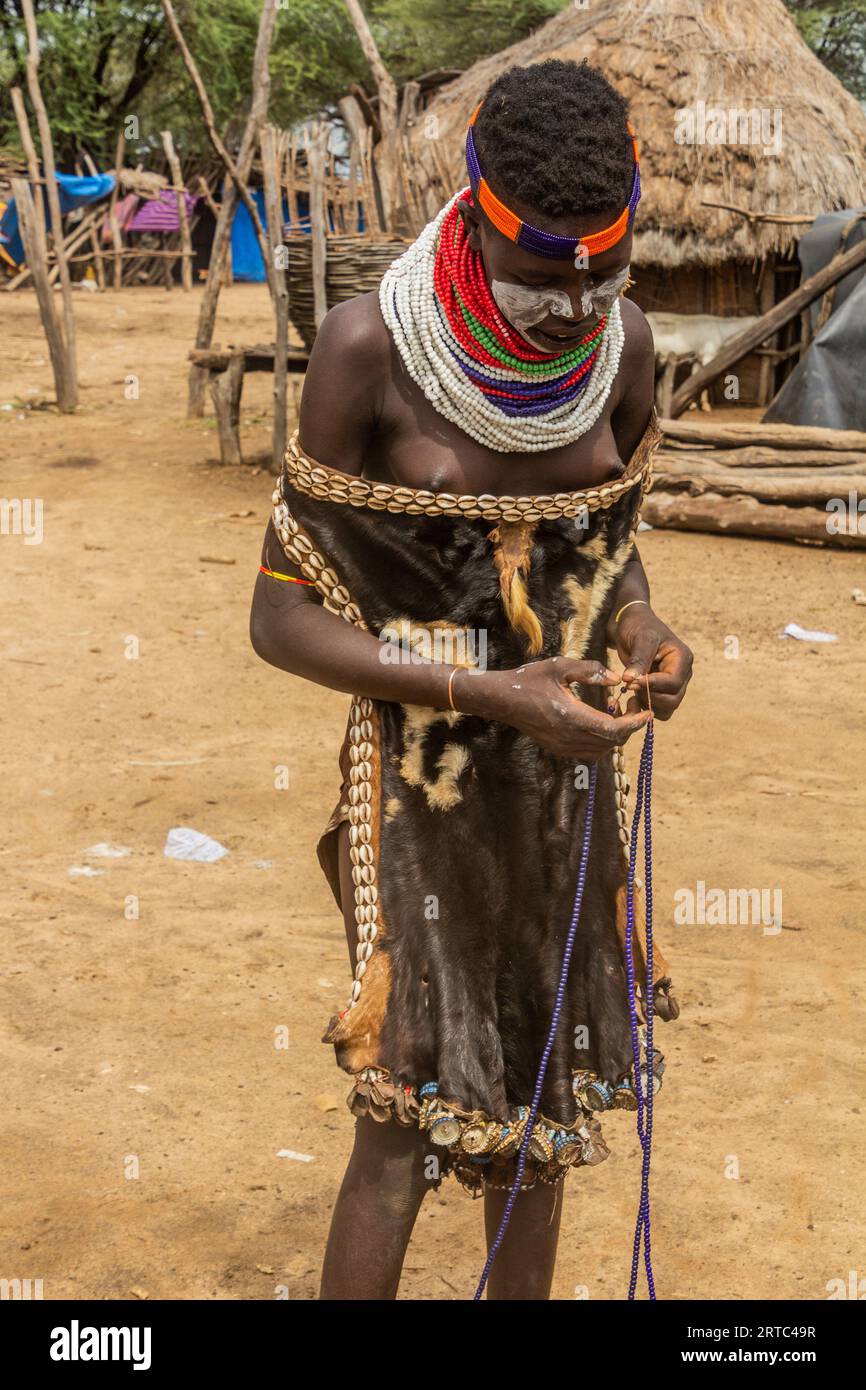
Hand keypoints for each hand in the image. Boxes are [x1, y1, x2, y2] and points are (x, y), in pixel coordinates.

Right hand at [454, 657, 650, 760]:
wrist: (501, 700)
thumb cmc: (529, 679)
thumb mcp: (560, 667)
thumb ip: (590, 671)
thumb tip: (617, 678)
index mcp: (571, 717)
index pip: (613, 729)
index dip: (635, 723)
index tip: (647, 712)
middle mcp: (569, 737)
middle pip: (612, 742)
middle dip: (628, 727)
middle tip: (634, 706)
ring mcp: (563, 746)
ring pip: (602, 750)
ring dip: (615, 735)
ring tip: (618, 713)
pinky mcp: (558, 749)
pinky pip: (589, 752)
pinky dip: (602, 741)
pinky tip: (601, 722)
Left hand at [614, 606, 692, 718]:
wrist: (633, 625)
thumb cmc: (638, 626)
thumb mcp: (640, 639)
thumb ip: (638, 660)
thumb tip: (630, 680)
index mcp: (682, 659)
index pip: (673, 683)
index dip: (652, 686)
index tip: (631, 681)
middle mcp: (682, 674)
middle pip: (673, 700)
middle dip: (650, 697)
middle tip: (630, 686)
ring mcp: (674, 684)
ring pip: (667, 708)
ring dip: (648, 704)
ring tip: (632, 689)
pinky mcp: (663, 691)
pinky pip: (660, 709)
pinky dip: (646, 708)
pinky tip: (633, 696)